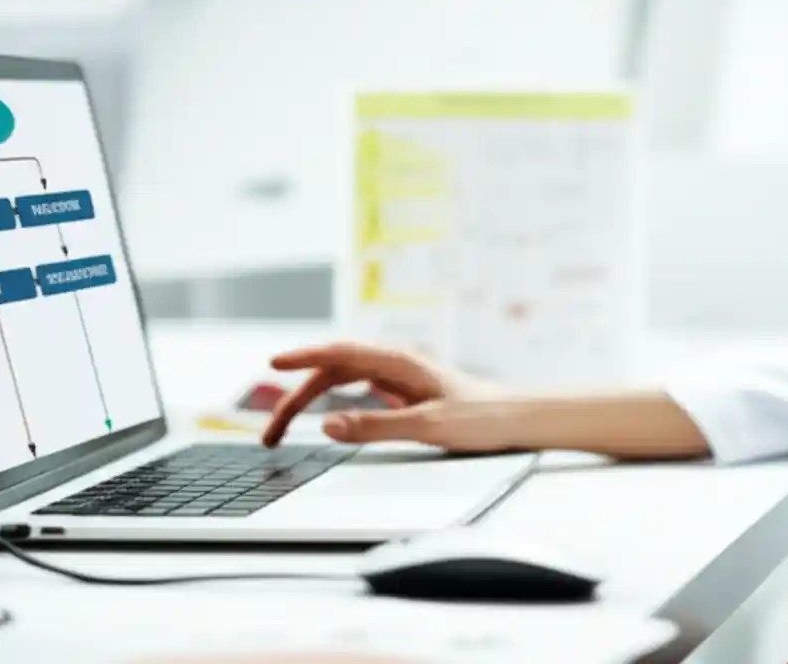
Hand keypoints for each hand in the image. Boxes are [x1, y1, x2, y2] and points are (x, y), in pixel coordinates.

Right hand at [261, 342, 500, 447]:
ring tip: (285, 429)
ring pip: (342, 382)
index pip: (338, 354)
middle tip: (270, 433)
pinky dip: (334, 401)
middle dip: (296, 398)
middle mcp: (394, 363)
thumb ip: (376, 426)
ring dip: (311, 401)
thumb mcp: (426, 426)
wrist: (517, 420)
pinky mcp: (405, 392)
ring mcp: (398, 377)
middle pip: (331, 373)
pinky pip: (359, 390)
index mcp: (397, 362)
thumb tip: (328, 427)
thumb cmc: (481, 418)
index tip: (273, 364)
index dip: (302, 358)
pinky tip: (326, 416)